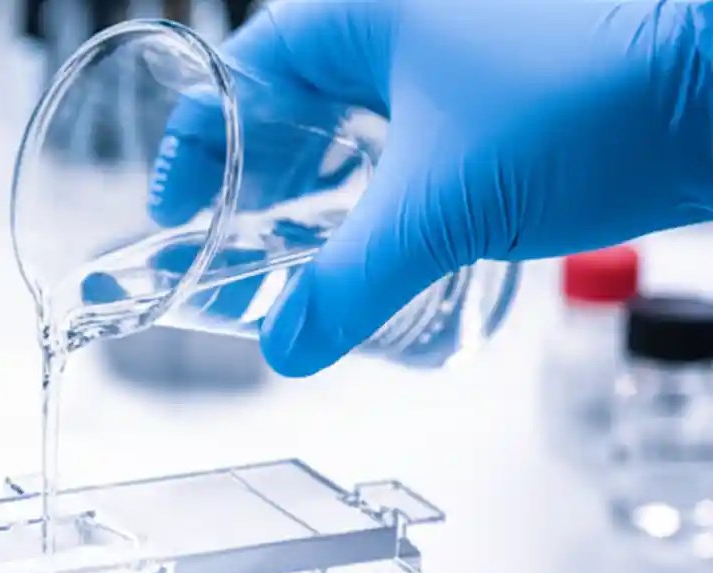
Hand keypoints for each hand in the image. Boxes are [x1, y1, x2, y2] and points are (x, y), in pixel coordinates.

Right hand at [153, 1, 712, 375]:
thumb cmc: (589, 101)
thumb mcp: (440, 207)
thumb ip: (349, 285)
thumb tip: (286, 349)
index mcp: (362, 15)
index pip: (241, 77)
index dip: (195, 148)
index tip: (173, 211)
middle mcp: (400, 28)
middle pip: (290, 110)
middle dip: (254, 186)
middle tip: (228, 253)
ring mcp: (454, 63)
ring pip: (354, 134)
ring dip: (319, 201)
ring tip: (292, 268)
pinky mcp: (500, 105)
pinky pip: (411, 153)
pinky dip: (381, 201)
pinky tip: (377, 253)